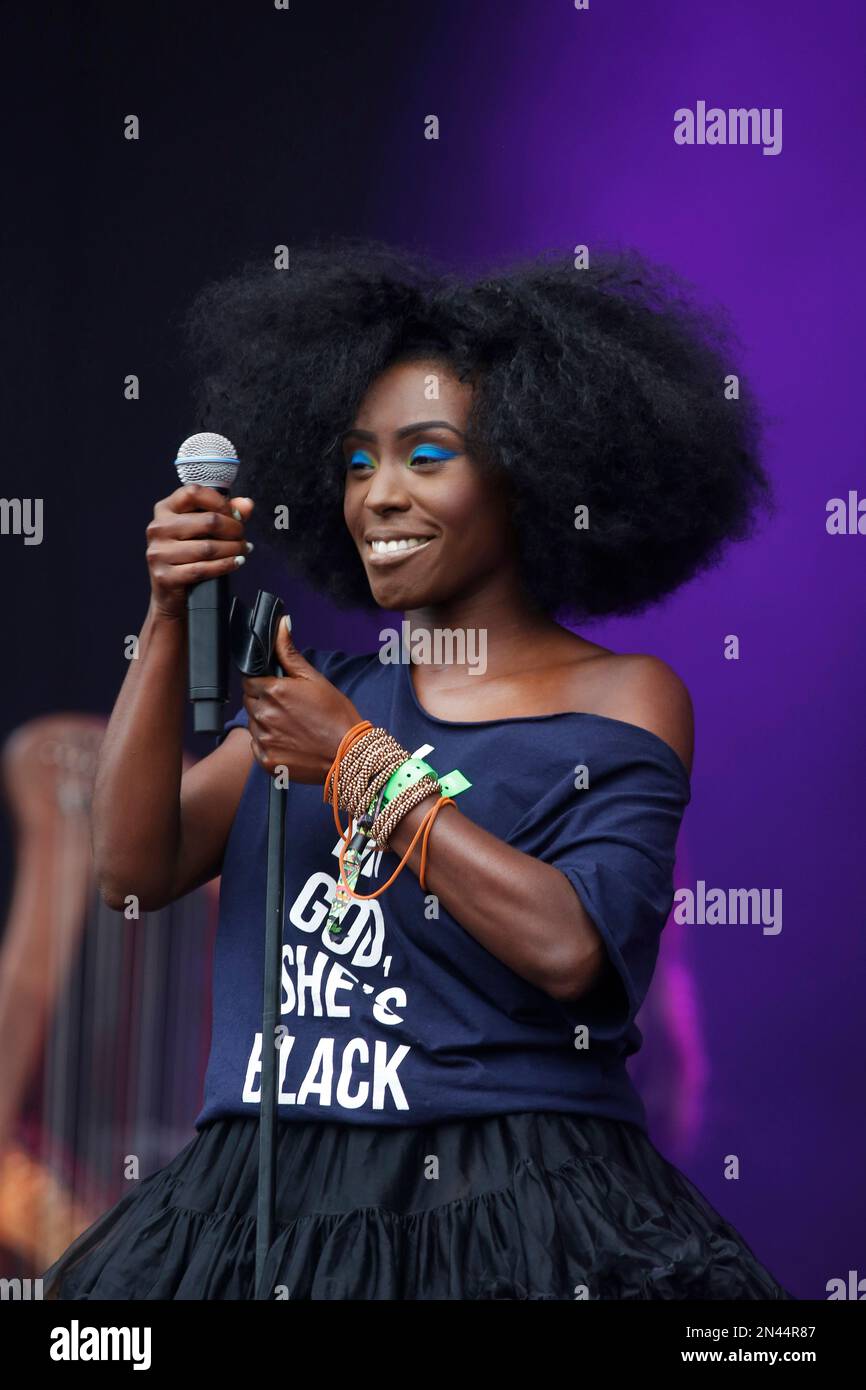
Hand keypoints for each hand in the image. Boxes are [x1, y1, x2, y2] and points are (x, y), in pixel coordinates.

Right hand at [146, 484, 254, 621]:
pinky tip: (236, 562)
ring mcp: (159, 553)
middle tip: (242, 536)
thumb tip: (246, 504)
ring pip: (208, 547)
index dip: (221, 502)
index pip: (193, 492)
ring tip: (243, 550)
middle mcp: (158, 528)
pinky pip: (203, 569)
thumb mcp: (202, 531)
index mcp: (164, 510)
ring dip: (233, 548)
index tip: (235, 514)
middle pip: (207, 521)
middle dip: (233, 529)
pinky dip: (226, 565)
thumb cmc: (188, 557)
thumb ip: (224, 514)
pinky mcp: (165, 576)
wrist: (171, 595)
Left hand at [242, 618, 363, 784]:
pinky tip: (290, 743)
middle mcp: (264, 715)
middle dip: (264, 701)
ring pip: (253, 724)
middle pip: (250, 702)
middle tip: (289, 708)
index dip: (262, 682)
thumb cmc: (336, 715)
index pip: (249, 680)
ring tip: (292, 726)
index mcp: (273, 691)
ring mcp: (263, 740)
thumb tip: (280, 626)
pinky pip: (258, 747)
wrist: (348, 754)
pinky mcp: (266, 760)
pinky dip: (269, 744)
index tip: (277, 689)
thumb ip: (290, 653)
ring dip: (266, 723)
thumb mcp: (314, 679)